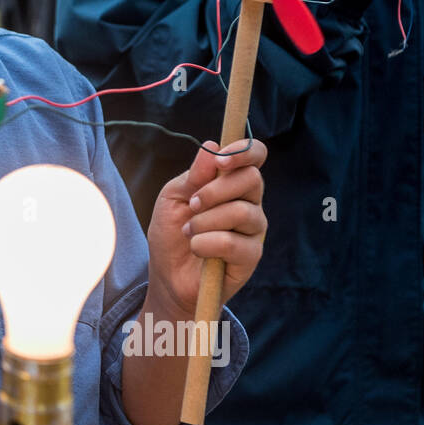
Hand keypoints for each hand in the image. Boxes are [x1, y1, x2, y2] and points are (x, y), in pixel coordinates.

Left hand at [147, 139, 267, 318]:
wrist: (168, 276)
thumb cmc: (172, 234)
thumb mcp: (173, 198)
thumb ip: (194, 175)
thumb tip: (212, 147)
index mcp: (232, 183)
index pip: (255, 156)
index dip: (244, 151)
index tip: (221, 159)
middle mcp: (250, 203)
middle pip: (252, 179)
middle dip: (215, 190)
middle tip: (192, 204)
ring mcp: (253, 230)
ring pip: (242, 211)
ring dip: (205, 221)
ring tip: (189, 231)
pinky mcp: (251, 256)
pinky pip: (233, 243)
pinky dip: (206, 244)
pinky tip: (197, 249)